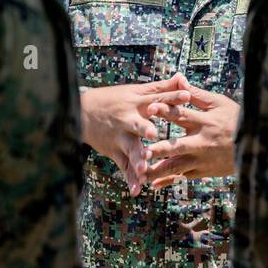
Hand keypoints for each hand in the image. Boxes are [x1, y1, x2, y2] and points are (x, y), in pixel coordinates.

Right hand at [79, 74, 192, 196]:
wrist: (81, 112)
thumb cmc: (116, 100)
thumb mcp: (136, 91)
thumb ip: (162, 87)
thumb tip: (183, 77)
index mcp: (137, 102)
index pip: (157, 98)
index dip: (171, 97)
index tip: (186, 96)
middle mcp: (128, 119)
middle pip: (139, 124)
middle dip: (145, 129)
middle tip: (153, 134)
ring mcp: (121, 137)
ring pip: (130, 148)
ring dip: (137, 158)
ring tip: (144, 168)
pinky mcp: (115, 151)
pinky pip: (123, 166)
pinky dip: (130, 178)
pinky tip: (136, 190)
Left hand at [142, 81, 240, 188]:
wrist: (255, 145)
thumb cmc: (235, 119)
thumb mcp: (219, 103)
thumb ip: (196, 94)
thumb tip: (178, 78)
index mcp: (204, 122)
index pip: (182, 114)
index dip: (165, 110)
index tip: (149, 108)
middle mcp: (202, 142)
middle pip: (176, 146)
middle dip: (158, 150)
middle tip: (142, 152)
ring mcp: (202, 159)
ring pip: (177, 166)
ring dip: (158, 170)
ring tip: (140, 172)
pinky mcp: (203, 171)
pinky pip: (183, 176)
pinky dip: (168, 180)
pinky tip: (154, 184)